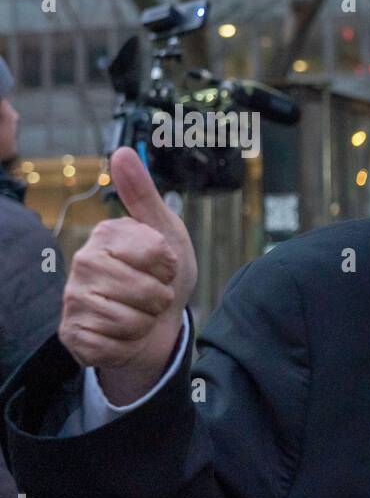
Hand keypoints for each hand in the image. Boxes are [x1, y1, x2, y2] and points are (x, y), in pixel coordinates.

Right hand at [59, 147, 197, 405]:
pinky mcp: (72, 333)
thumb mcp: (166, 233)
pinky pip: (110, 345)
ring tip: (138, 314)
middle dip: (160, 299)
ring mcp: (73, 299)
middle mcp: (82, 263)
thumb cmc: (162, 276)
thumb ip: (145, 195)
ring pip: (129, 320)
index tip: (162, 267)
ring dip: (145, 323)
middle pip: (144, 290)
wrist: (157, 324)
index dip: (169, 266)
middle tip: (152, 296)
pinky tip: (121, 335)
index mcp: (106, 235)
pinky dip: (126, 344)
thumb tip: (122, 152)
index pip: (156, 253)